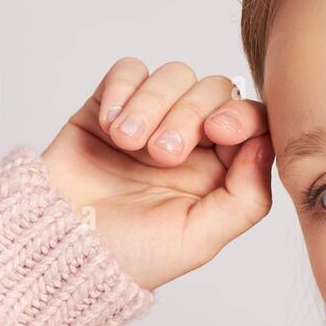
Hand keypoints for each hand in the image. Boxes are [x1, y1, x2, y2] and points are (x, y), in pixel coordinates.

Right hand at [40, 57, 273, 290]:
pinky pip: (129, 70)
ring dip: (153, 104)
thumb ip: (245, 197)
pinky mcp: (109, 106)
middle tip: (162, 154)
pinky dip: (122, 90)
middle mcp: (190, 141)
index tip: (219, 132)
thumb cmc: (130, 255)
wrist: (60, 248)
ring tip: (127, 143)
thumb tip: (265, 144)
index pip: (250, 120)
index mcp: (220, 170)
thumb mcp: (199, 238)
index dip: (241, 115)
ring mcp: (150, 120)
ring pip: (174, 75)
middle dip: (189, 114)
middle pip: (213, 90)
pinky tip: (109, 126)